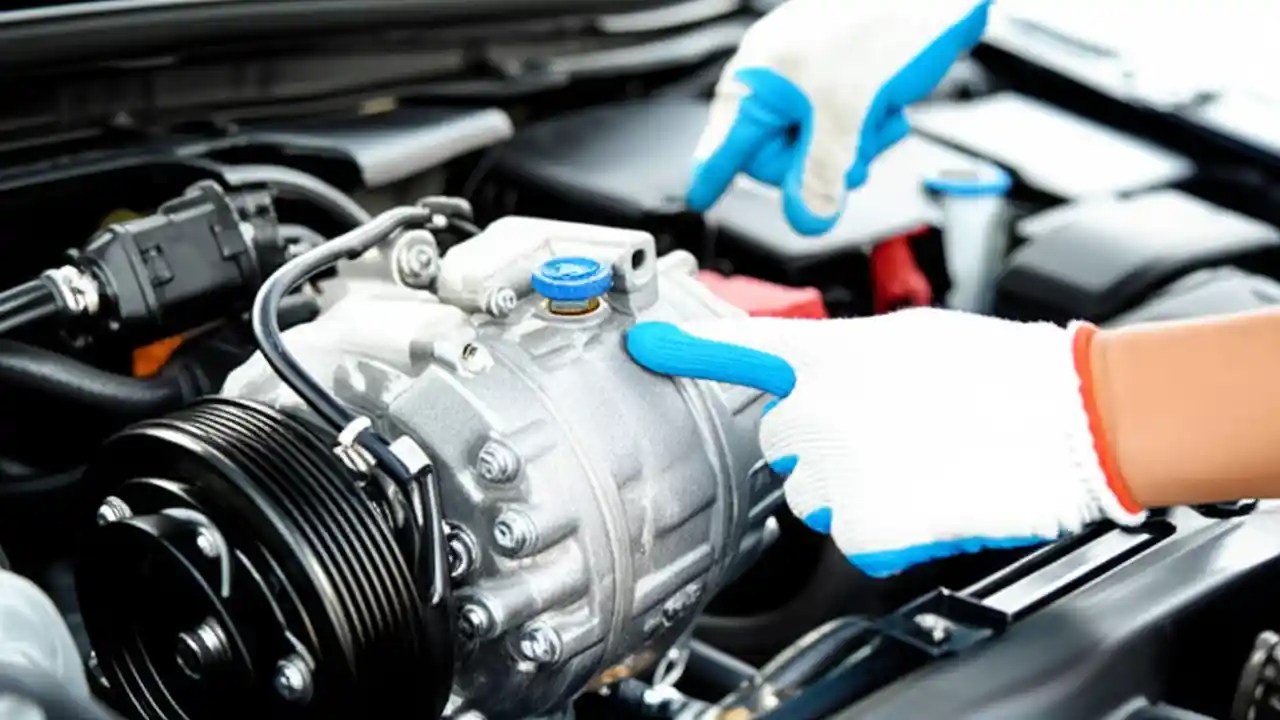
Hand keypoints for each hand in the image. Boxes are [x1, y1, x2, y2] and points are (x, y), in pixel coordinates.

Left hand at [626, 309, 1145, 576]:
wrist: (1069, 419)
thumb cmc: (1004, 373)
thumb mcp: (911, 340)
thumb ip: (848, 360)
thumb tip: (822, 380)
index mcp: (835, 355)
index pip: (745, 350)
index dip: (688, 349)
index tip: (643, 345)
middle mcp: (821, 411)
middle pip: (783, 443)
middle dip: (821, 444)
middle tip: (890, 433)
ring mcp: (839, 472)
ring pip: (814, 497)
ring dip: (852, 490)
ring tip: (919, 464)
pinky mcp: (864, 526)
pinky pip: (853, 536)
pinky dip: (886, 529)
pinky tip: (928, 499)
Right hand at [690, 0, 991, 235]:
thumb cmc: (888, 22)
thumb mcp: (850, 113)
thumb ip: (822, 172)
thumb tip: (804, 218)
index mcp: (761, 78)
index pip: (726, 143)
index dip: (715, 175)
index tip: (700, 198)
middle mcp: (776, 74)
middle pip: (779, 154)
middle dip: (819, 162)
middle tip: (849, 155)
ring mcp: (808, 72)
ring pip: (817, 142)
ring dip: (853, 145)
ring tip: (877, 121)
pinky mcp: (839, 72)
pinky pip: (840, 123)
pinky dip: (865, 127)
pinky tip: (886, 110)